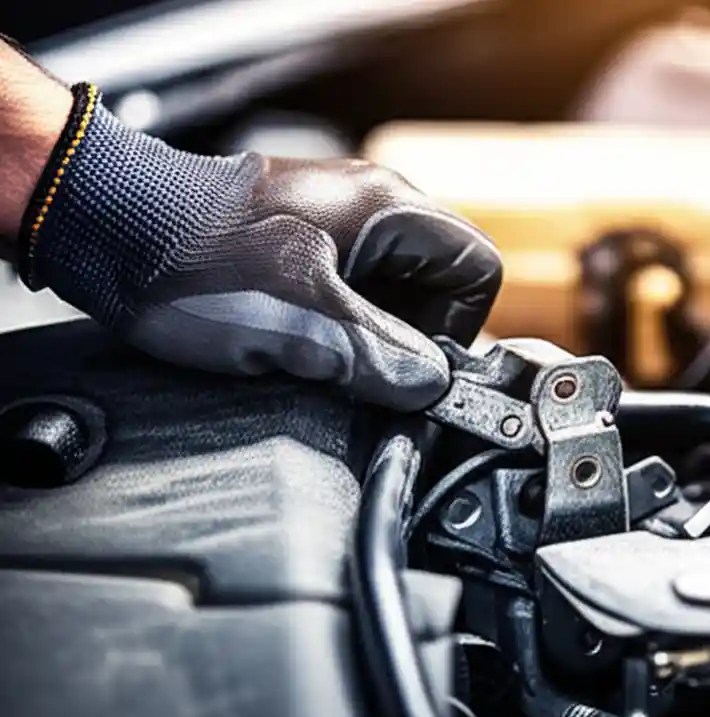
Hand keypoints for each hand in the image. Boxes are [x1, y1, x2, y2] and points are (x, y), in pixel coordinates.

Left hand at [19, 93, 500, 410]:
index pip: (476, 270)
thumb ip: (378, 355)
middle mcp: (371, 206)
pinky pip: (348, 292)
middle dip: (409, 337)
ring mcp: (335, 221)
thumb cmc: (194, 258)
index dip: (457, 328)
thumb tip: (430, 387)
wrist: (104, 225)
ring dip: (367, 335)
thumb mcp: (299, 321)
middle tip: (364, 371)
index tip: (416, 367)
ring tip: (318, 357)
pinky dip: (334, 326)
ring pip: (392, 293)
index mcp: (389, 208)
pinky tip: (292, 343)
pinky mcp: (301, 242)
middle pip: (437, 284)